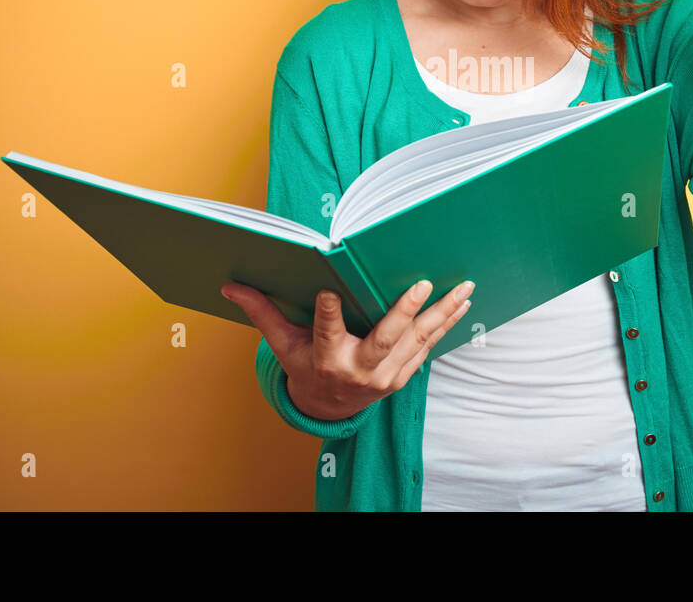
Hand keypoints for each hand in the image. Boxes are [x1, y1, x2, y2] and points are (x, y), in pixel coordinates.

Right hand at [221, 279, 473, 421]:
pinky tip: (461, 303)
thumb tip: (229, 286)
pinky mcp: (402, 375)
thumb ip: (262, 312)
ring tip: (463, 288)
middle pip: (385, 339)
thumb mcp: (283, 345)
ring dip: (442, 313)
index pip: (326, 332)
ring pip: (417, 341)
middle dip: (403, 312)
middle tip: (420, 284)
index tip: (329, 291)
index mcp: (326, 358)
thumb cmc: (305, 367)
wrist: (328, 408)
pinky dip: (446, 324)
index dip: (328, 312)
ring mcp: (385, 375)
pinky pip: (428, 347)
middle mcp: (358, 369)